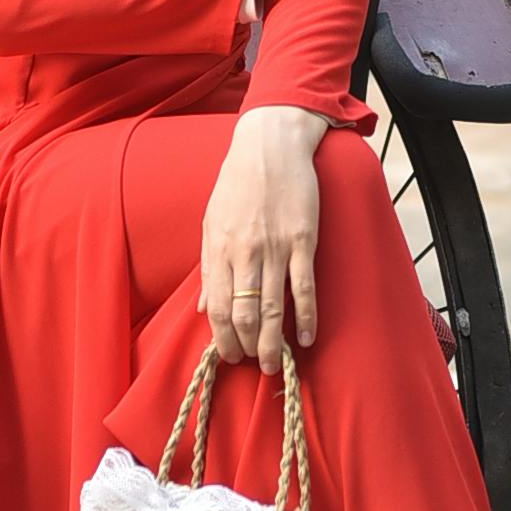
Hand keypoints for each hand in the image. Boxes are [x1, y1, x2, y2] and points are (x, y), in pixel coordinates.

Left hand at [201, 105, 327, 371]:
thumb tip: (203, 307)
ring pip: (271, 307)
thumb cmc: (238, 182)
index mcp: (218, 248)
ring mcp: (275, 247)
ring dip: (272, 342)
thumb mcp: (212, 220)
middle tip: (252, 366)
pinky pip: (303, 287)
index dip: (222, 337)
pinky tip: (306, 338)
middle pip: (243, 313)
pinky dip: (305, 317)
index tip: (228, 356)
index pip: (218, 306)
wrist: (270, 145)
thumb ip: (209, 266)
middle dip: (246, 346)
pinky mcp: (303, 240)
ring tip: (273, 364)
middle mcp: (244, 252)